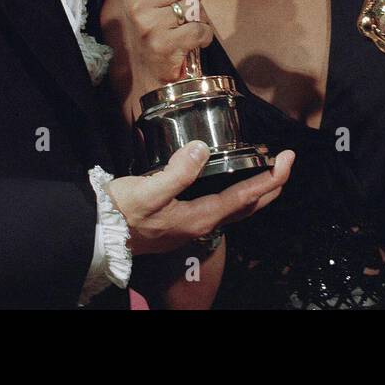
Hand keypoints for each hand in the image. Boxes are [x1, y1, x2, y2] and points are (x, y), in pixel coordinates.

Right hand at [107, 141, 294, 255]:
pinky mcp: (180, 221)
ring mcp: (190, 225)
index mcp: (200, 217)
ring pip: (235, 209)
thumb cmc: (119, 213)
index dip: (270, 178)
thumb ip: (177, 172)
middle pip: (248, 207)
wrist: (96, 235)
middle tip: (286, 163)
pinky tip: (228, 183)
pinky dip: (234, 193)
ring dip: (255, 190)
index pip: (245, 197)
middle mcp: (200, 224)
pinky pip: (219, 207)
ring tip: (265, 171)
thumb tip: (202, 149)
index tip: (287, 158)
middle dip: (271, 185)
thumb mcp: (148, 190)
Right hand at [119, 0, 211, 90]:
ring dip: (198, 18)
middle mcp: (138, 5)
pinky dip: (204, 36)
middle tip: (184, 10)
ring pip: (193, 7)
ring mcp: (149, 25)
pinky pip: (200, 29)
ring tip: (184, 27)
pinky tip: (192, 42)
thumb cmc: (157, 31)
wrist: (149, 74)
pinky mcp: (163, 44)